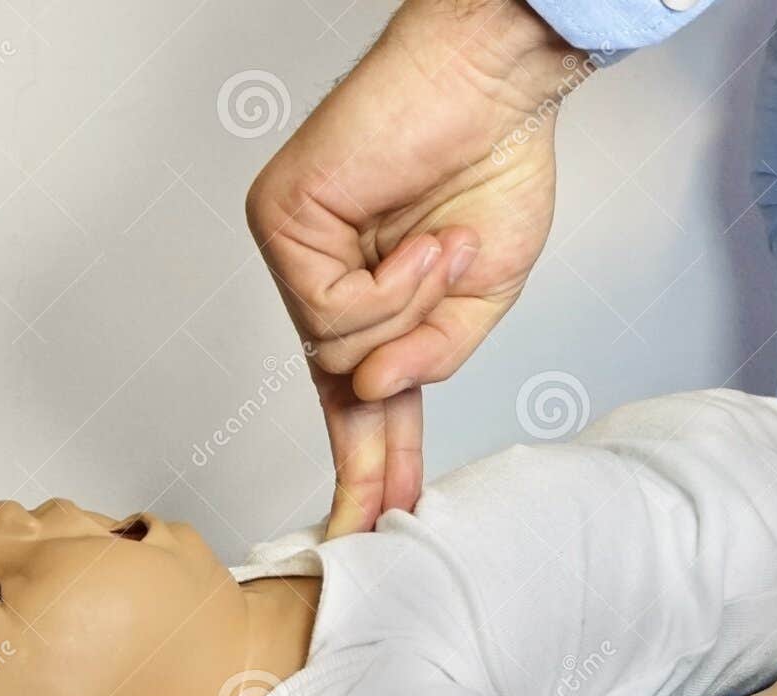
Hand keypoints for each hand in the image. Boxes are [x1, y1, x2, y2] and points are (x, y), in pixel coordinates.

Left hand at [246, 0, 584, 535]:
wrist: (494, 84)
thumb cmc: (492, 168)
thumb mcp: (481, 297)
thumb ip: (432, 357)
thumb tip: (373, 394)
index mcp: (373, 300)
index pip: (362, 401)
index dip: (374, 467)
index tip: (376, 529)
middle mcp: (322, 280)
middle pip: (332, 394)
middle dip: (368, 460)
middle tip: (376, 521)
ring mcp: (296, 252)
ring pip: (335, 353)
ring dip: (411, 312)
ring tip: (445, 248)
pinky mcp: (282, 219)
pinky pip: (332, 308)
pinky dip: (390, 285)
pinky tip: (420, 240)